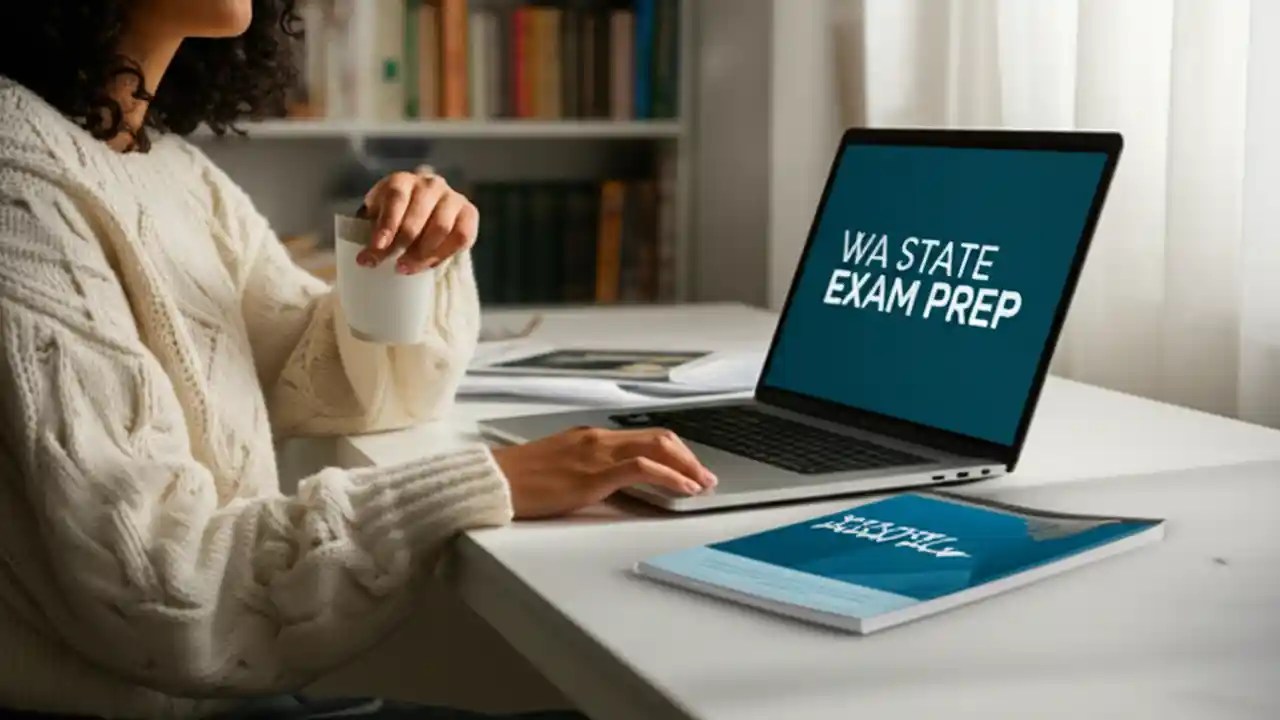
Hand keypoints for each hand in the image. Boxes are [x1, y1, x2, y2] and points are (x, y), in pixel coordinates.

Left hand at [358, 171, 478, 274]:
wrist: (426, 213)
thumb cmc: (396, 218)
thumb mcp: (379, 219)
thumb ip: (373, 235)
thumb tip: (365, 260)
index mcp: (402, 181)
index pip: (396, 199)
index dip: (387, 224)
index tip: (378, 247)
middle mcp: (430, 184)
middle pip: (417, 216)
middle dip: (403, 244)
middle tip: (393, 265)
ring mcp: (452, 197)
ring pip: (440, 227)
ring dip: (423, 253)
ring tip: (408, 268)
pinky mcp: (469, 213)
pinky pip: (461, 237)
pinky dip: (443, 254)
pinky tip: (428, 265)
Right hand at [491, 427, 718, 518]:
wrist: (493, 482)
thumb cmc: (520, 481)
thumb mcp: (562, 469)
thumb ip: (589, 471)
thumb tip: (617, 486)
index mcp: (590, 437)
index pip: (644, 437)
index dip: (674, 452)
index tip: (690, 468)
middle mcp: (598, 439)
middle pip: (658, 438)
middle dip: (688, 457)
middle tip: (707, 477)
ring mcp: (596, 455)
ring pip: (657, 449)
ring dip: (687, 467)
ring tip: (703, 485)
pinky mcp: (593, 475)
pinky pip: (643, 469)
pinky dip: (670, 477)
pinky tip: (684, 489)